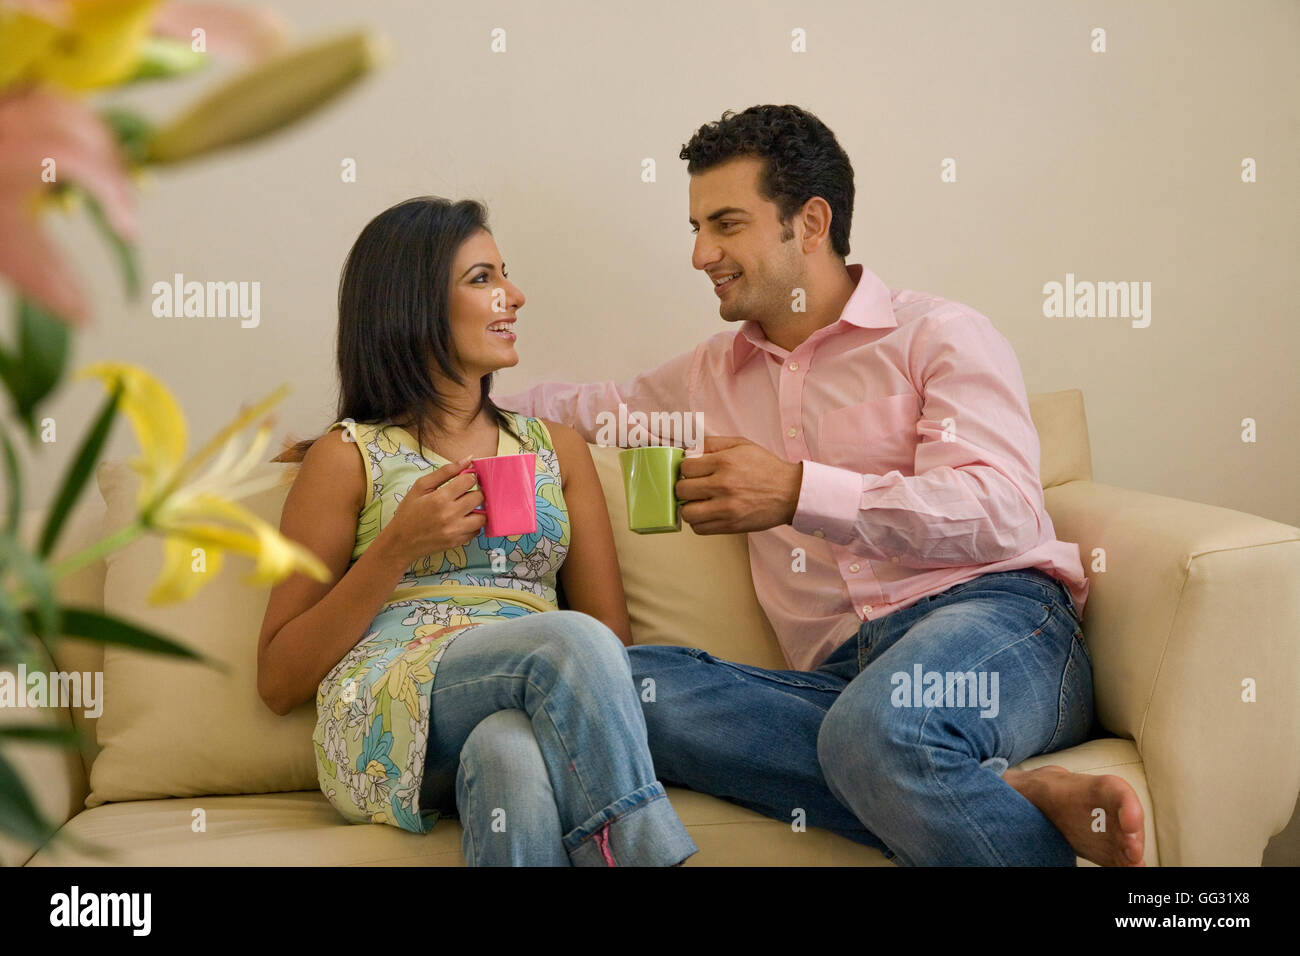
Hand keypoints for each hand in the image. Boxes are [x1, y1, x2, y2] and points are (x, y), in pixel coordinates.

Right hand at [378, 457, 485, 564]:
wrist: (401, 541)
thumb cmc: (409, 511)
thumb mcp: (421, 486)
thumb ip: (445, 471)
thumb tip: (468, 459)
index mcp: (440, 498)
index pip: (470, 481)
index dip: (469, 477)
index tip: (464, 480)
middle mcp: (450, 515)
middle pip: (479, 497)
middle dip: (475, 492)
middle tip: (466, 493)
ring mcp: (455, 531)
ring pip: (483, 516)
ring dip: (478, 510)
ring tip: (467, 507)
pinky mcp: (458, 542)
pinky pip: (477, 531)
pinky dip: (473, 524)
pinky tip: (463, 520)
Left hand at [675, 436, 802, 534]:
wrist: (790, 493)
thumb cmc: (766, 468)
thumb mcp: (741, 445)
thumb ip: (712, 444)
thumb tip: (688, 450)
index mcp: (724, 462)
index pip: (685, 467)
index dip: (687, 469)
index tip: (693, 471)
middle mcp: (723, 485)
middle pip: (681, 490)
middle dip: (684, 487)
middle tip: (694, 487)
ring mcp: (726, 508)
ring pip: (687, 512)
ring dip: (689, 507)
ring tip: (699, 502)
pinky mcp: (730, 525)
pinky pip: (699, 529)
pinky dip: (699, 522)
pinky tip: (708, 513)